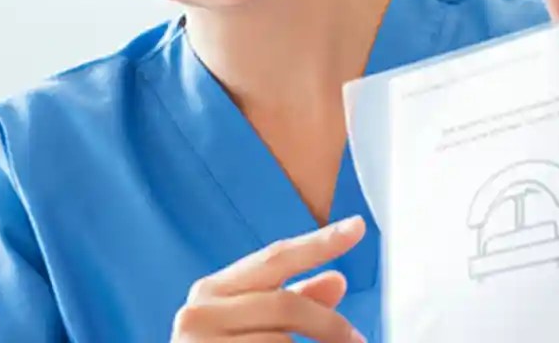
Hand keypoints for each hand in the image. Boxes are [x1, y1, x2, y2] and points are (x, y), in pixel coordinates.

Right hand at [171, 216, 367, 342]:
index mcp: (211, 291)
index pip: (274, 258)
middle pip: (285, 305)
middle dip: (330, 324)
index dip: (319, 243)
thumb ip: (293, 302)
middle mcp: (200, 313)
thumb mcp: (249, 323)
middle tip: (358, 341)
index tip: (357, 227)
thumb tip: (337, 281)